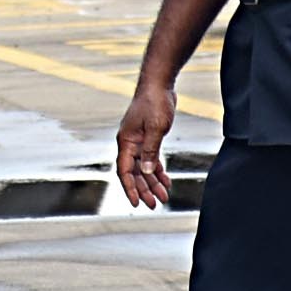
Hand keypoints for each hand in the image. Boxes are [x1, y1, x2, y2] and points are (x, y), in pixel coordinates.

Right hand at [115, 81, 175, 207]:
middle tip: (153, 205)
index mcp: (126, 142)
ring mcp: (138, 142)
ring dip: (152, 183)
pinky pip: (151, 160)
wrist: (158, 85)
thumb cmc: (154, 102)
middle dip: (143, 190)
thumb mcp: (155, 127)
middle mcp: (129, 144)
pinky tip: (166, 181)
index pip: (125, 170)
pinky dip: (158, 171)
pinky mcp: (148, 139)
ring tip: (163, 197)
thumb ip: (150, 150)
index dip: (130, 188)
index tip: (136, 202)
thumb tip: (147, 172)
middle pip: (134, 173)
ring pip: (144, 169)